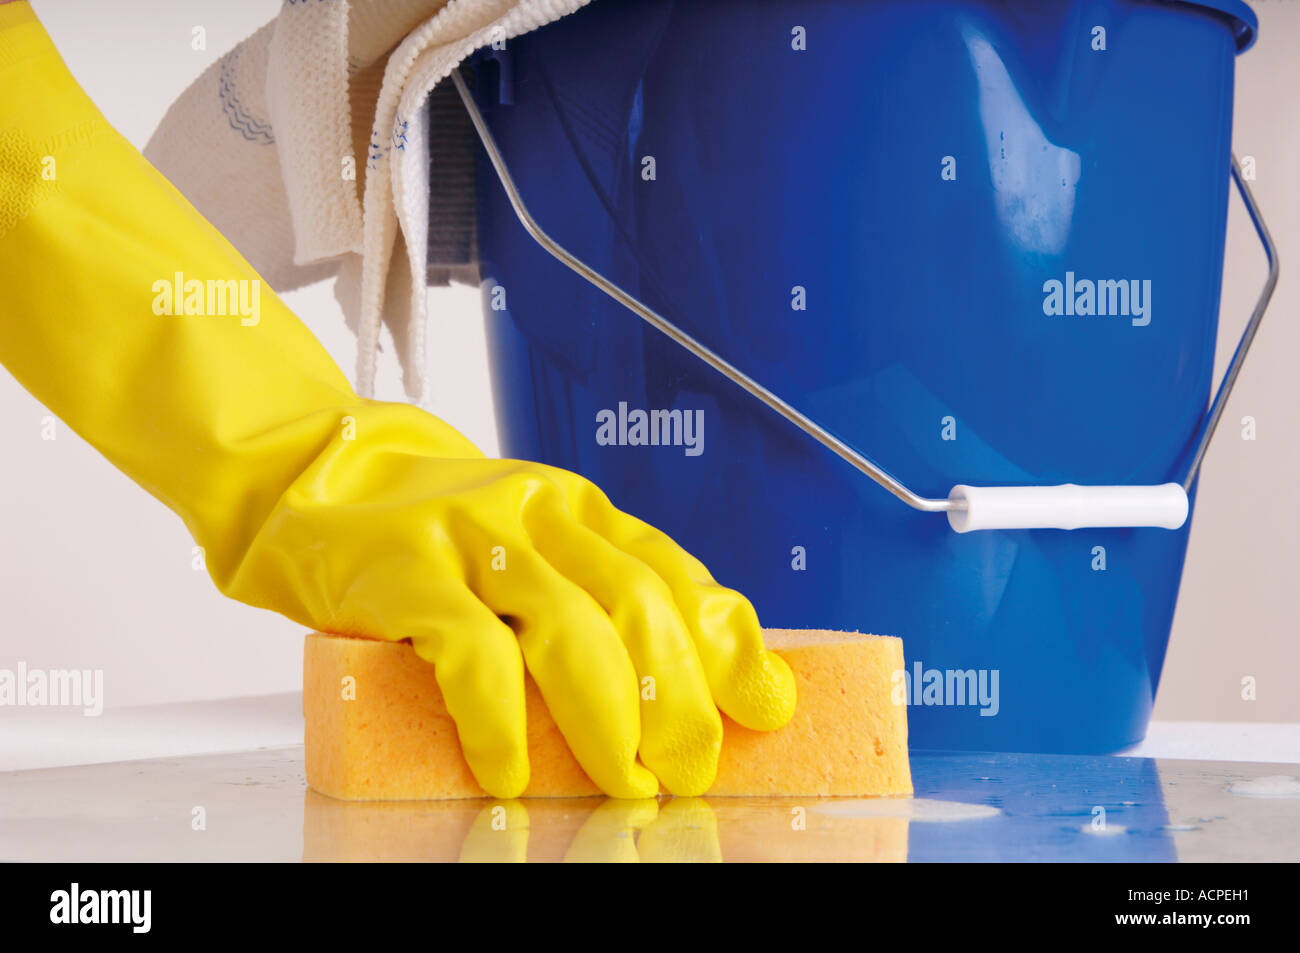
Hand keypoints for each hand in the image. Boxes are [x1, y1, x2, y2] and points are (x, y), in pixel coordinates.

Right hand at [240, 400, 795, 797]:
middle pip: (637, 604)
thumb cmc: (431, 526)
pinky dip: (499, 721)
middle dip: (678, 697)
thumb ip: (593, 588)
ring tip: (627, 782)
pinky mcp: (403, 571)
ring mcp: (470, 537)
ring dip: (610, 717)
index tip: (766, 705)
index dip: (729, 644)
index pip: (675, 573)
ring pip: (568, 626)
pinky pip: (469, 651)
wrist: (311, 468)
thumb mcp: (526, 542)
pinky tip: (510, 771)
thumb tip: (677, 674)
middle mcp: (536, 512)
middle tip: (691, 768)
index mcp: (577, 508)